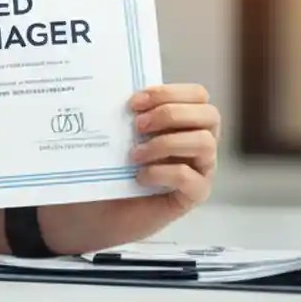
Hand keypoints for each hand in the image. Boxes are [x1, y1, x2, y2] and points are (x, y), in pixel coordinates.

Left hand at [39, 83, 220, 253]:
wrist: (91, 212)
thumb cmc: (104, 168)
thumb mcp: (112, 136)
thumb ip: (123, 114)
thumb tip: (111, 89)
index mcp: (182, 122)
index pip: (197, 95)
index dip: (168, 92)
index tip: (133, 103)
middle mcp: (197, 143)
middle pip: (209, 115)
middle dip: (170, 114)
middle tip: (137, 126)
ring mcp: (199, 170)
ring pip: (205, 143)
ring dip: (166, 143)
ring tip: (134, 155)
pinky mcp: (191, 196)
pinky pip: (191, 179)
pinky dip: (163, 172)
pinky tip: (140, 177)